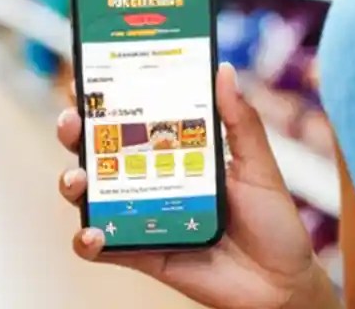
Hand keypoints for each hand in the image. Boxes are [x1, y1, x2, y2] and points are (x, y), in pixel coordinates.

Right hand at [57, 64, 338, 308]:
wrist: (282, 283)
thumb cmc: (272, 221)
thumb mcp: (259, 165)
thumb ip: (240, 121)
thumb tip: (223, 71)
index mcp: (171, 152)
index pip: (129, 118)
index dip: (101, 98)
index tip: (86, 79)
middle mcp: (147, 180)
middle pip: (97, 150)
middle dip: (73, 131)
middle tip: (72, 121)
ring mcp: (139, 216)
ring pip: (89, 195)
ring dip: (72, 182)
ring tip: (79, 178)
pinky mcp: (139, 253)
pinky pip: (101, 248)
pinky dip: (87, 241)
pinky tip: (94, 233)